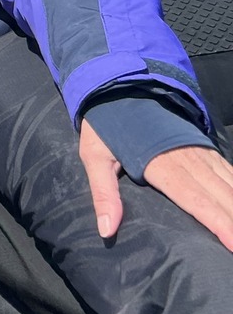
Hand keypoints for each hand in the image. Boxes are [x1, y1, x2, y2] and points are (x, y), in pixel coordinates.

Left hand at [78, 119, 232, 250]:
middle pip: (219, 195)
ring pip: (229, 183)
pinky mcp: (204, 146)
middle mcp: (187, 159)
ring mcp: (199, 152)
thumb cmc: (106, 125)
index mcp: (161, 165)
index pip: (195, 199)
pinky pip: (228, 170)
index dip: (217, 222)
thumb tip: (106, 229)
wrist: (121, 84)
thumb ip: (104, 193)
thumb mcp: (94, 156)